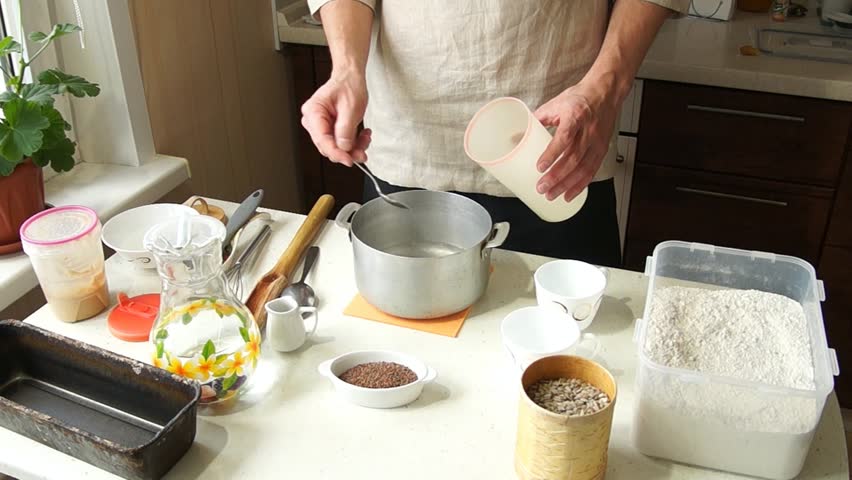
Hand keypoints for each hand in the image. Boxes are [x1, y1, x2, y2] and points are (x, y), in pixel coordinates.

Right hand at [301, 70, 370, 165]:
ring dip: (353, 147)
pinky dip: (354, 143)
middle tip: (362, 152)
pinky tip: (362, 136)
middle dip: (347, 151)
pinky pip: (341, 143)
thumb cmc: (348, 85)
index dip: (336, 152)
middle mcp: (313, 120)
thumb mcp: (351, 107)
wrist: (351, 78)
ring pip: (336, 147)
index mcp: (313, 112)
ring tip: (365, 138)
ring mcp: (321, 126)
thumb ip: (346, 129)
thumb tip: (343, 147)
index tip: (349, 159)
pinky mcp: (330, 129)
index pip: (322, 139)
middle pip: (328, 146)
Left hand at [534, 81, 619, 201]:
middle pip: (573, 158)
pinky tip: (569, 194)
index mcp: (575, 116)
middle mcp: (588, 130)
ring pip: (582, 168)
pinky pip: (592, 171)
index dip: (552, 154)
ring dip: (566, 185)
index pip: (564, 138)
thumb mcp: (556, 103)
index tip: (540, 167)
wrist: (605, 92)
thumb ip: (539, 119)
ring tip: (551, 195)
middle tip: (541, 187)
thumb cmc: (580, 97)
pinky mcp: (602, 149)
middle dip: (556, 176)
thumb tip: (519, 132)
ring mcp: (597, 141)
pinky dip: (580, 185)